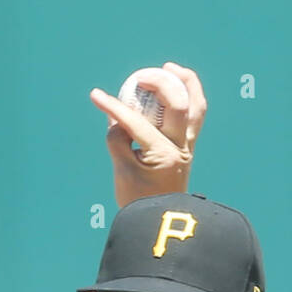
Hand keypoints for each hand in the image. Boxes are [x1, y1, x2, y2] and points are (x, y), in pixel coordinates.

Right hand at [90, 62, 207, 208]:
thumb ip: (117, 140)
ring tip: (169, 68)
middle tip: (140, 78)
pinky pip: (195, 115)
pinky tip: (176, 84)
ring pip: (196, 106)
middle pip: (178, 104)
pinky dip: (189, 96)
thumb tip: (117, 117)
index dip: (114, 108)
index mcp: (162, 155)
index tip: (96, 95)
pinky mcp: (189, 146)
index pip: (136, 123)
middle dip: (159, 84)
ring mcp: (188, 146)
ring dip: (186, 82)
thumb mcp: (122, 172)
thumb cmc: (140, 201)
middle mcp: (181, 148)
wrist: (162, 224)